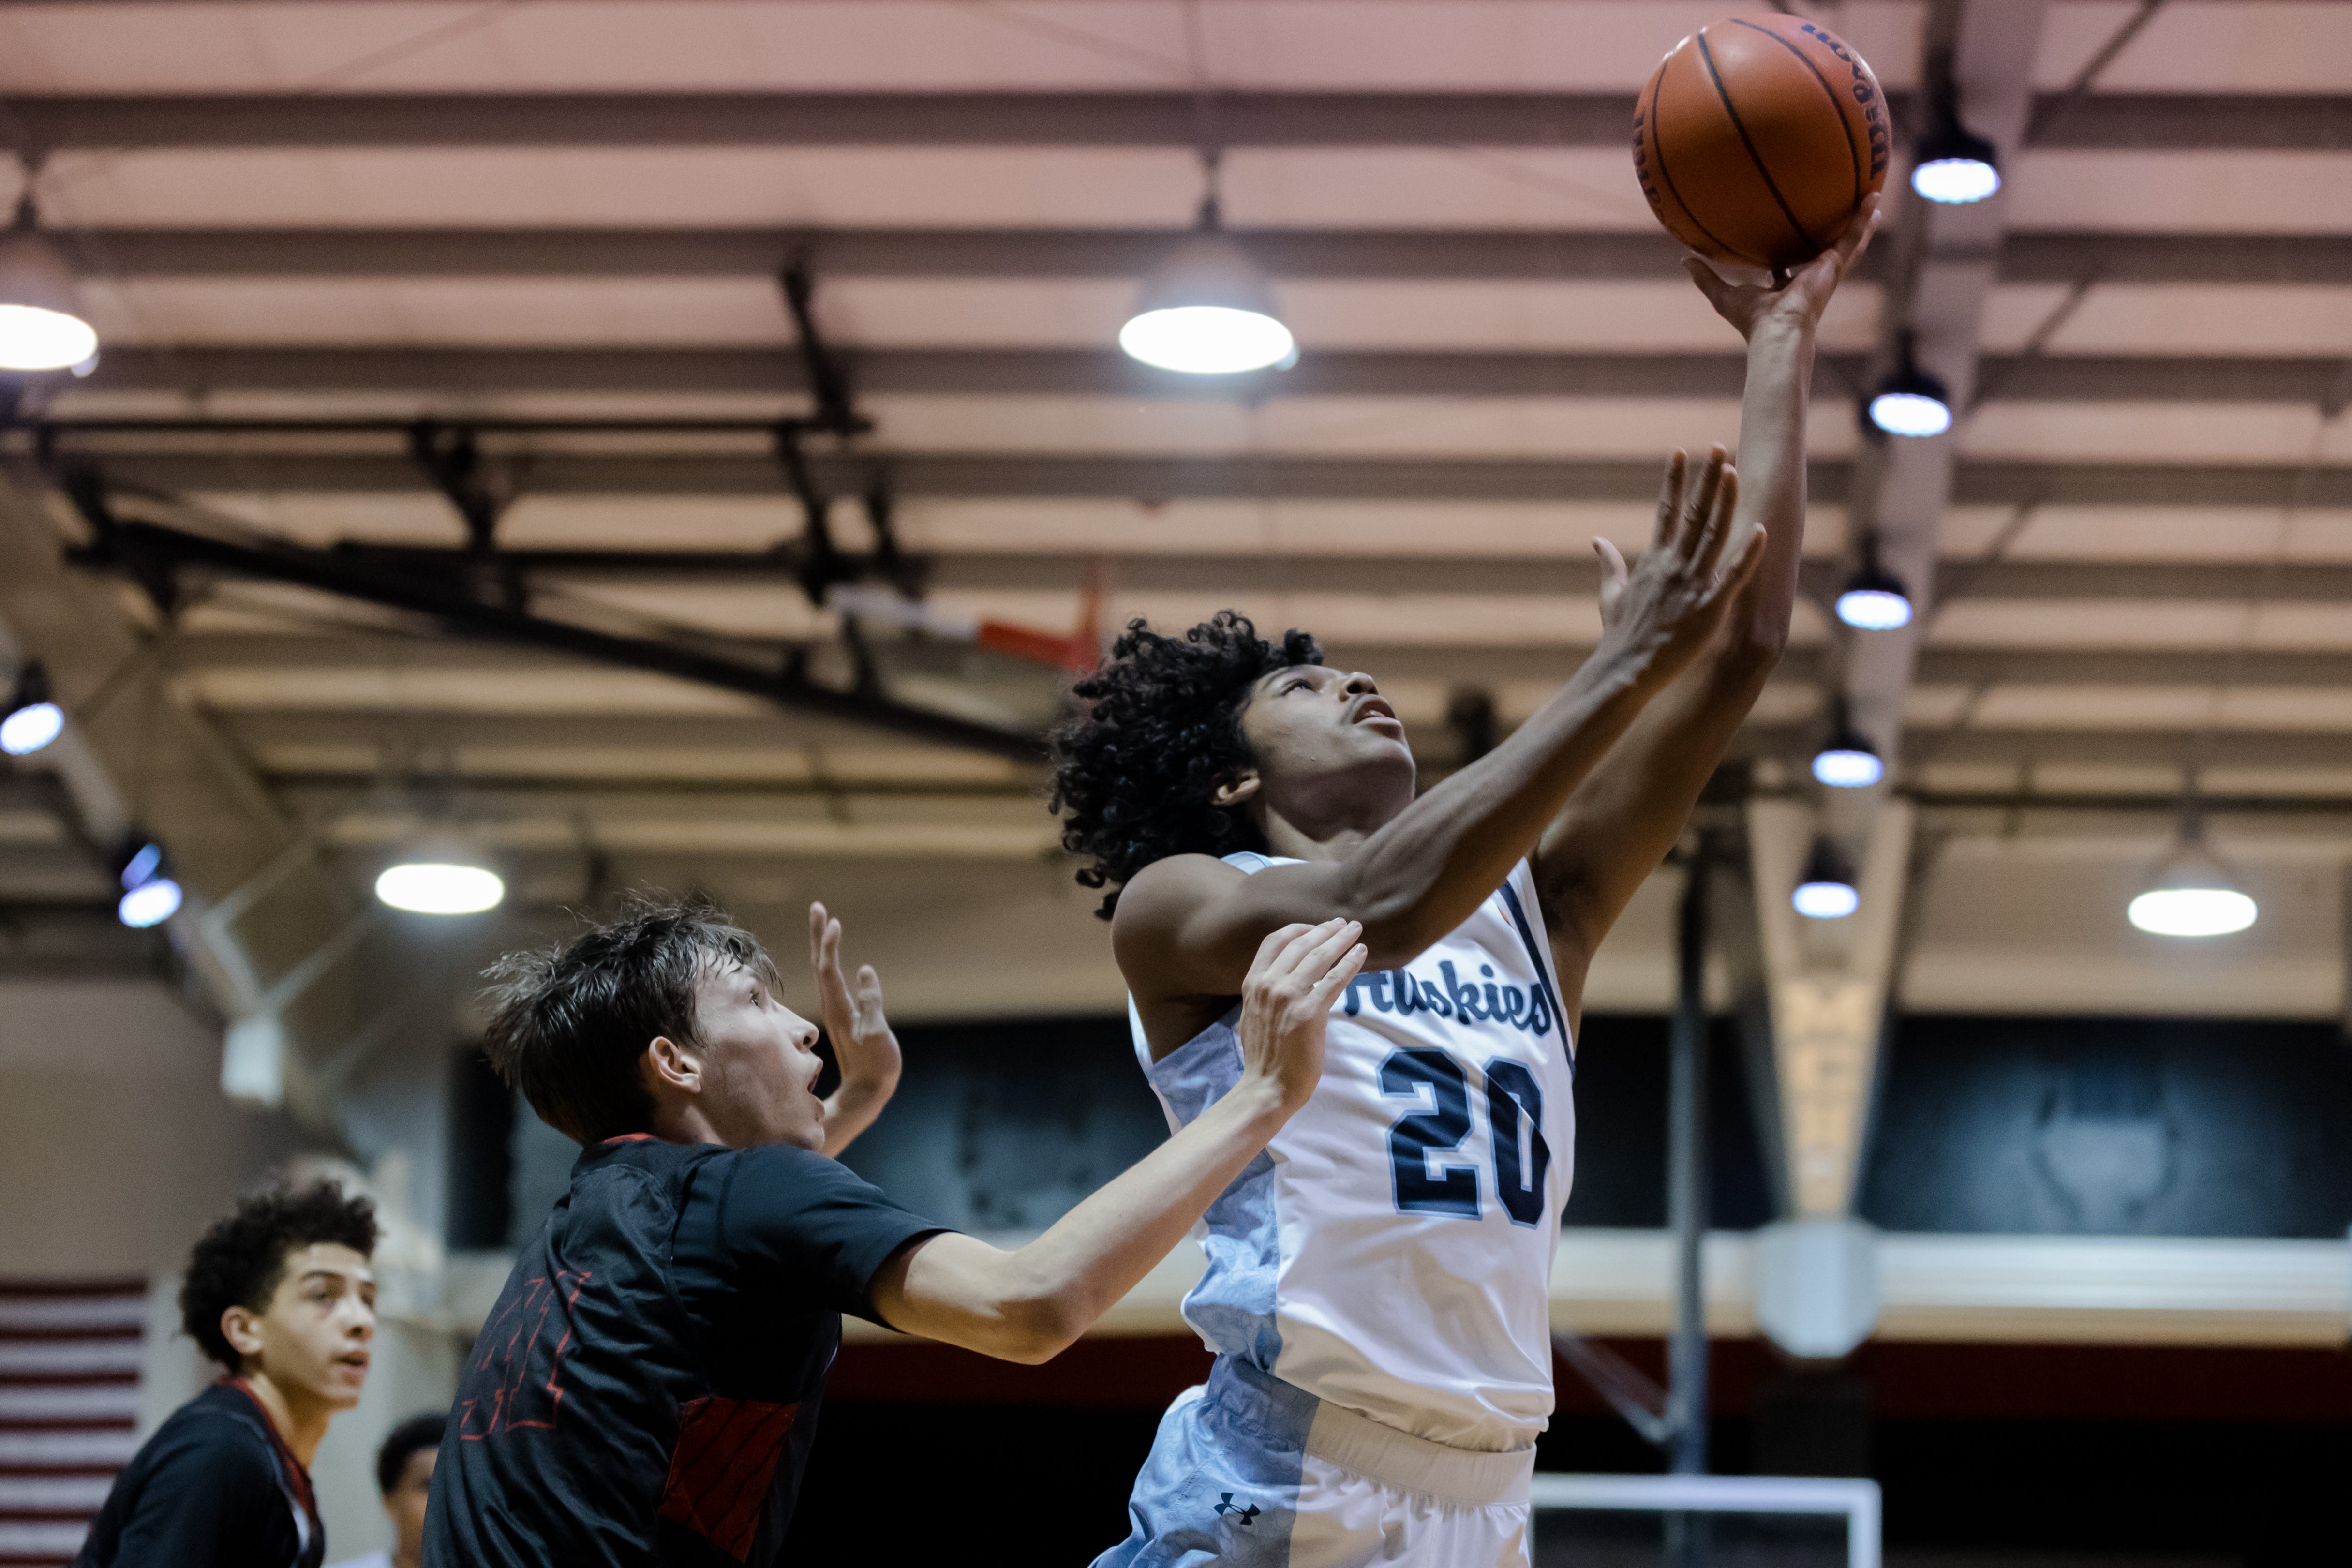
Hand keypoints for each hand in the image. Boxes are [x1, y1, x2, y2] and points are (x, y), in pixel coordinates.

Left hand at [809, 901, 901, 1111]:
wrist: (866, 1092)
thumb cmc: (876, 1066)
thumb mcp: (876, 1035)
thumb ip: (871, 1003)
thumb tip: (865, 971)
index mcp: (839, 1007)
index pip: (828, 969)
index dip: (830, 945)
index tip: (834, 921)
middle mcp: (832, 1004)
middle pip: (820, 963)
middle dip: (819, 934)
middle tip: (818, 906)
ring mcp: (835, 1009)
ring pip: (823, 970)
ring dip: (823, 944)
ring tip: (825, 921)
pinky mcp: (842, 1014)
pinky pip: (832, 979)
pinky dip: (831, 960)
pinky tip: (833, 956)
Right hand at [1234, 919, 1365, 1113]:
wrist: (1266, 1087)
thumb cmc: (1263, 1057)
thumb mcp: (1252, 1015)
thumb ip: (1265, 994)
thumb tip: (1282, 980)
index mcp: (1253, 983)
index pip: (1275, 942)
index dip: (1298, 929)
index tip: (1316, 927)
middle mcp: (1268, 984)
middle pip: (1301, 944)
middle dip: (1325, 930)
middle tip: (1344, 923)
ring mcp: (1289, 997)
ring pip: (1320, 956)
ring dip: (1341, 940)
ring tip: (1355, 930)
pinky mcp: (1310, 1013)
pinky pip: (1335, 979)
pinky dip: (1350, 963)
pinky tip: (1361, 954)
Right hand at [1591, 446, 1763, 685]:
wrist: (1625, 672)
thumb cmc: (1620, 637)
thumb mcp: (1611, 596)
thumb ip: (1610, 565)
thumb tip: (1597, 540)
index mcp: (1653, 562)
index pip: (1665, 511)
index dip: (1673, 481)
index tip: (1679, 453)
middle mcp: (1673, 567)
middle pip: (1692, 513)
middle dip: (1704, 479)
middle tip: (1716, 447)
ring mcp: (1691, 585)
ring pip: (1712, 534)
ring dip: (1723, 501)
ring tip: (1731, 471)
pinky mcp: (1709, 608)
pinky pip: (1733, 576)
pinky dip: (1747, 553)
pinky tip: (1760, 529)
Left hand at [1685, 192, 1880, 343]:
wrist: (1777, 333)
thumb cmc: (1752, 322)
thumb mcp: (1723, 294)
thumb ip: (1705, 277)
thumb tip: (1684, 259)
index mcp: (1787, 286)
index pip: (1790, 264)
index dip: (1790, 250)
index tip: (1789, 232)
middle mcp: (1810, 278)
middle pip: (1823, 249)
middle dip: (1831, 230)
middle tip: (1840, 208)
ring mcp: (1826, 273)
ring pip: (1847, 241)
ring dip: (1859, 220)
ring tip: (1872, 197)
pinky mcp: (1835, 268)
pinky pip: (1853, 238)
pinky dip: (1863, 219)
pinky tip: (1875, 200)